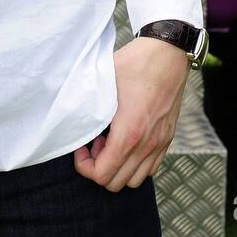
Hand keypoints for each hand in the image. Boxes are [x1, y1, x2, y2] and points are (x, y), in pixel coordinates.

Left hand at [73, 36, 191, 190]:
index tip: (82, 145)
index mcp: (129, 132)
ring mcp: (160, 143)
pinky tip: (127, 140)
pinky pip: (150, 168)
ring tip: (111, 142)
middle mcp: (147, 144)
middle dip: (99, 167)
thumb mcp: (103, 83)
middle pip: (116, 183)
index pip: (102, 175)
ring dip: (118, 167)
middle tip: (95, 142)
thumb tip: (68, 119)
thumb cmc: (134, 64)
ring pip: (135, 180)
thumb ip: (86, 106)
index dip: (84, 165)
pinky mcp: (168, 138)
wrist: (167, 53)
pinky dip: (135, 163)